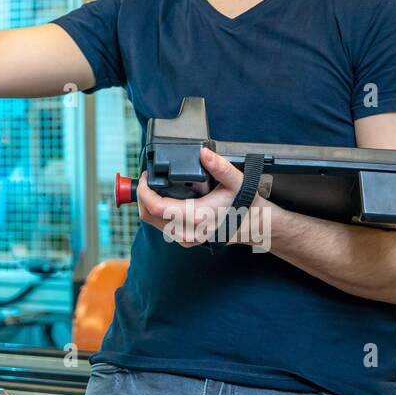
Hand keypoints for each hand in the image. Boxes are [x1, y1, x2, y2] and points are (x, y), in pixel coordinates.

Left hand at [136, 146, 257, 247]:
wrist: (253, 225)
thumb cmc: (244, 203)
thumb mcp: (236, 181)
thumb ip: (220, 167)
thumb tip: (204, 154)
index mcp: (197, 216)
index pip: (156, 207)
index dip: (144, 190)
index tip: (145, 176)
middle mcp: (188, 231)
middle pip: (148, 215)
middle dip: (142, 195)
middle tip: (147, 179)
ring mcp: (186, 238)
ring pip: (152, 222)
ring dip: (148, 204)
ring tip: (153, 186)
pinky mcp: (185, 240)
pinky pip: (161, 227)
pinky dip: (156, 212)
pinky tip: (162, 199)